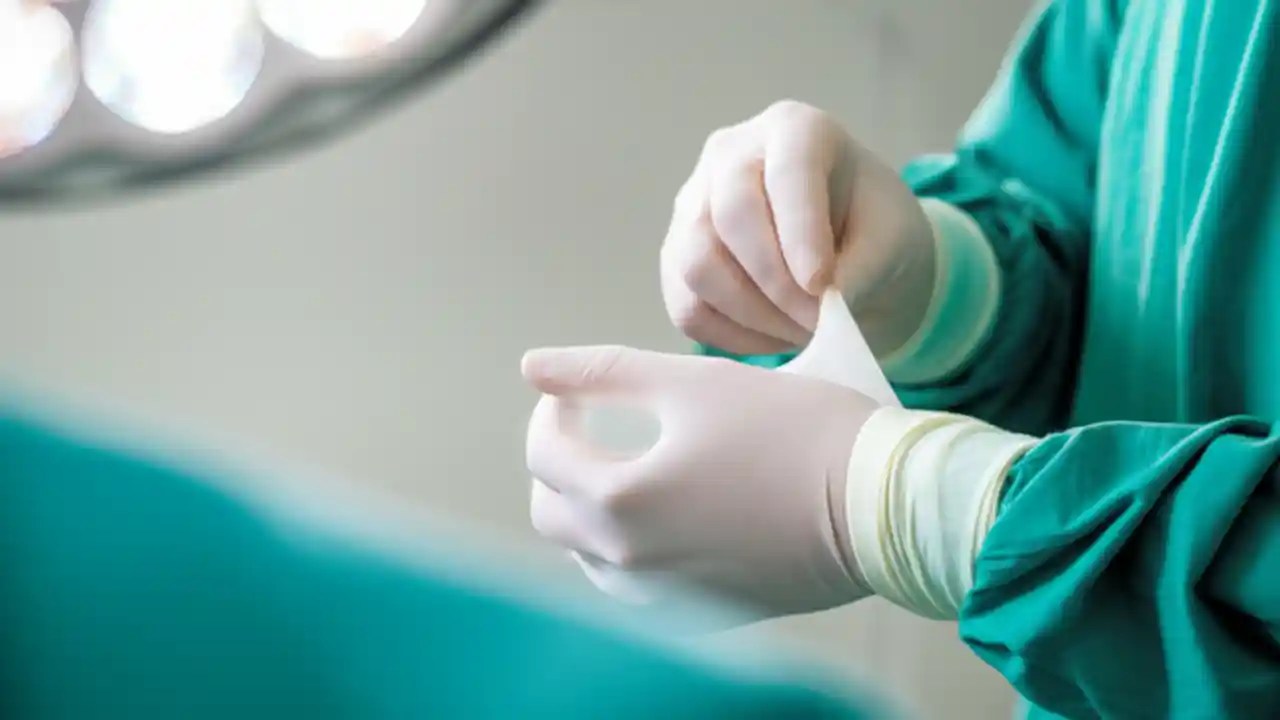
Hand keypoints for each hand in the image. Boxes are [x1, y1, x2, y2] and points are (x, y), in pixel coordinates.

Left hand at [523, 345, 877, 620]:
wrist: (883, 503)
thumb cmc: (796, 431)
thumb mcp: (693, 382)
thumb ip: (604, 371)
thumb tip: (531, 366)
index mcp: (620, 501)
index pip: (543, 454)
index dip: (553, 410)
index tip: (580, 393)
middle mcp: (632, 561)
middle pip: (552, 513)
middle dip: (559, 465)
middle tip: (594, 429)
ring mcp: (669, 598)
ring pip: (588, 559)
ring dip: (587, 513)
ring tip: (626, 472)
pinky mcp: (707, 615)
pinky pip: (635, 593)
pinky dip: (627, 554)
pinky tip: (663, 521)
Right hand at [661, 100, 935, 356]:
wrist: (847, 249)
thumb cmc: (872, 229)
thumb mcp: (894, 239)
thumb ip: (865, 266)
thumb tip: (822, 304)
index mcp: (794, 128)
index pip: (787, 173)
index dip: (801, 233)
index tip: (823, 287)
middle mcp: (730, 153)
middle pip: (730, 217)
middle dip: (776, 283)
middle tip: (819, 322)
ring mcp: (693, 203)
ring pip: (696, 265)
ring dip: (752, 314)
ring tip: (801, 330)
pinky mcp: (676, 255)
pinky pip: (687, 306)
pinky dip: (731, 335)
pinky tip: (773, 336)